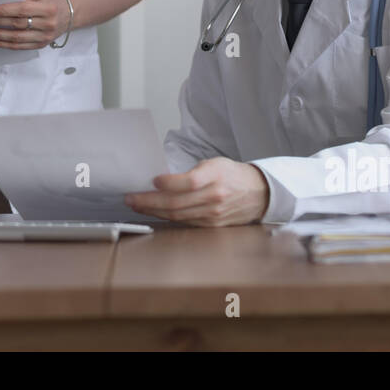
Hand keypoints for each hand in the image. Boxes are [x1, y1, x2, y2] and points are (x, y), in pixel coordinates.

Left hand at [0, 0, 69, 49]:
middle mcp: (47, 24)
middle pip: (17, 25)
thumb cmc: (51, 2)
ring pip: (16, 38)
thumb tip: (0, 4)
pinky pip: (19, 47)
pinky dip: (3, 44)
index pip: (21, 10)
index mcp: (48, 8)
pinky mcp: (41, 45)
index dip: (3, 11)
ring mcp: (45, 37)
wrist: (70, 14)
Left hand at [124, 157, 268, 225]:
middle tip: (130, 198)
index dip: (169, 183)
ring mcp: (214, 214)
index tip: (152, 180)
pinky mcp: (212, 225)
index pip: (190, 181)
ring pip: (177, 215)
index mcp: (217, 175)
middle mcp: (216, 196)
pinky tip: (154, 212)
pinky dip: (166, 218)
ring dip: (153, 211)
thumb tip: (161, 180)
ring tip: (136, 205)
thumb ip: (192, 172)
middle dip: (149, 201)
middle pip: (177, 202)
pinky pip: (184, 222)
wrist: (258, 193)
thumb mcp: (214, 163)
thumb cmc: (232, 174)